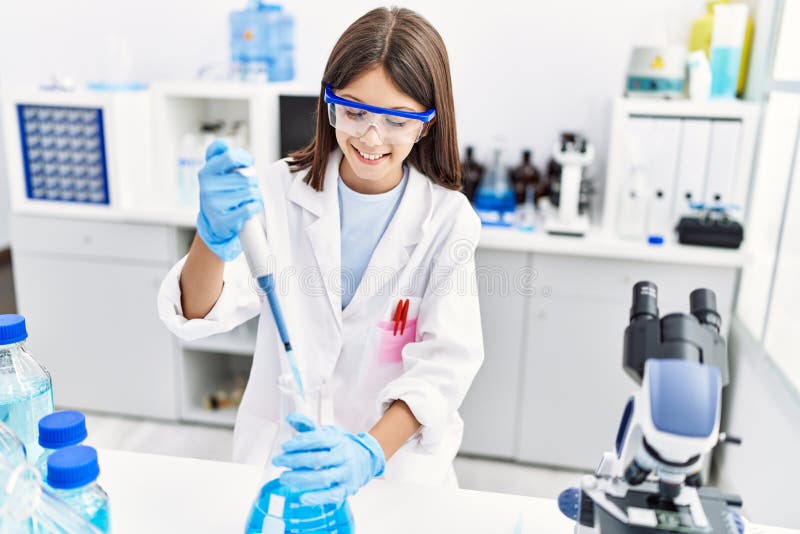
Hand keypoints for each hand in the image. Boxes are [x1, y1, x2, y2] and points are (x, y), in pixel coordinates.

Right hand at [195, 139, 262, 260]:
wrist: (213, 221)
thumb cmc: (219, 191)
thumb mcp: (215, 171)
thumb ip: (218, 154)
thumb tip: (223, 143)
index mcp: (206, 172)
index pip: (230, 157)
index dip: (244, 158)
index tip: (249, 162)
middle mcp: (207, 187)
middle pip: (247, 177)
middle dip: (252, 182)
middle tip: (246, 187)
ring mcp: (214, 204)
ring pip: (251, 192)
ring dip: (255, 195)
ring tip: (246, 198)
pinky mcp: (223, 220)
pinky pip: (250, 208)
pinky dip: (255, 206)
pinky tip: (250, 207)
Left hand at [272, 413, 385, 506]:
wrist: (367, 460)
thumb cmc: (341, 447)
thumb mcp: (328, 433)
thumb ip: (308, 426)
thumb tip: (289, 417)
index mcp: (339, 440)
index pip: (318, 440)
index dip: (300, 443)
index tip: (284, 447)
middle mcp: (344, 456)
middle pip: (318, 459)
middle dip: (295, 461)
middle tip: (278, 461)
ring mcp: (346, 473)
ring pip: (323, 477)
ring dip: (300, 478)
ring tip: (283, 478)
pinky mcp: (347, 489)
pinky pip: (331, 495)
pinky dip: (317, 498)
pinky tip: (303, 498)